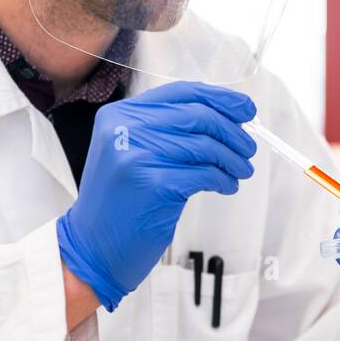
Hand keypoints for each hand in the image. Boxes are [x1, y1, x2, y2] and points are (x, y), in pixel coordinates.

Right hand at [57, 81, 256, 310]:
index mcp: (120, 115)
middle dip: (232, 132)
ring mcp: (137, 156)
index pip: (181, 93)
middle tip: (248, 148)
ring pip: (205, 146)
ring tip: (241, 171)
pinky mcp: (153, 185)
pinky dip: (223, 179)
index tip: (245, 109)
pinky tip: (226, 186)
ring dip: (232, 159)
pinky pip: (204, 174)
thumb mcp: (131, 154)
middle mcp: (125, 129)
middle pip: (198, 116)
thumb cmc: (118, 203)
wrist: (91, 248)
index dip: (219, 98)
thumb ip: (166, 130)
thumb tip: (223, 117)